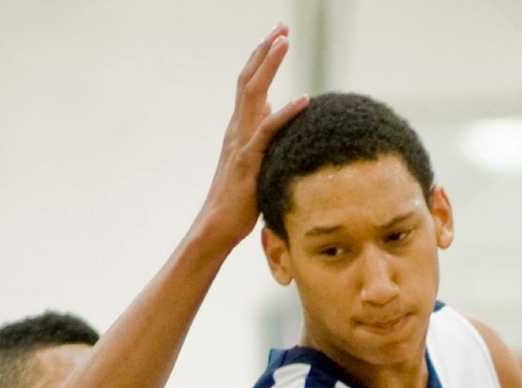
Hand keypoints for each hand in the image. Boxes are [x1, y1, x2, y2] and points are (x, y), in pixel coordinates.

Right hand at [198, 25, 308, 246]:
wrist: (218, 226)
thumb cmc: (238, 200)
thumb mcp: (253, 162)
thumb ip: (261, 135)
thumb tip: (271, 110)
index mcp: (238, 129)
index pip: (248, 84)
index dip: (261, 59)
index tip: (277, 36)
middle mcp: (237, 129)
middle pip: (248, 79)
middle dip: (264, 50)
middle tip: (281, 27)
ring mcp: (241, 143)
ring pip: (253, 93)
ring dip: (268, 65)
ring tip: (283, 40)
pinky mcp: (248, 161)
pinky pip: (267, 131)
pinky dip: (285, 113)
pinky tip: (303, 99)